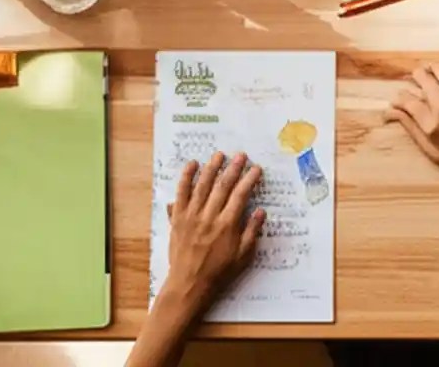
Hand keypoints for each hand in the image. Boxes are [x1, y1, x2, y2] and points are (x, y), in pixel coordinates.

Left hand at [160, 152, 265, 307]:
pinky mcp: (177, 218)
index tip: (256, 169)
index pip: (240, 195)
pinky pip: (181, 193)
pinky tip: (192, 165)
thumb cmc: (219, 272)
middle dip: (233, 168)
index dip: (249, 180)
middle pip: (223, 186)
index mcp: (227, 225)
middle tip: (241, 156)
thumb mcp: (243, 256)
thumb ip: (252, 231)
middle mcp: (209, 216)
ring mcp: (192, 215)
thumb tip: (261, 210)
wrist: (190, 284)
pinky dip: (186, 178)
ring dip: (212, 168)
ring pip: (202, 185)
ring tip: (219, 155)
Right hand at [384, 63, 438, 187]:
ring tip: (429, 70)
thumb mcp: (430, 150)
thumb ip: (411, 127)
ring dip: (434, 70)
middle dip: (415, 75)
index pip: (408, 100)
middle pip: (426, 79)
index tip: (398, 100)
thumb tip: (391, 112)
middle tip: (414, 76)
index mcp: (432, 123)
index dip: (399, 98)